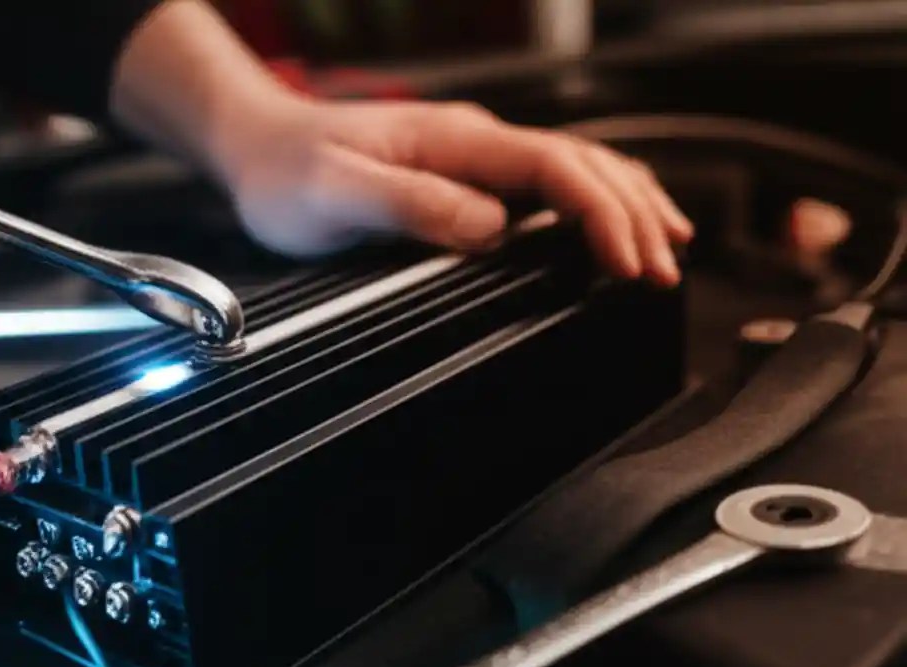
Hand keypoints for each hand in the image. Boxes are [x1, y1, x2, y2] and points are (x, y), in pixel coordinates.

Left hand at [218, 99, 694, 286]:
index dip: (603, 214)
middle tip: (664, 273)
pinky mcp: (461, 173)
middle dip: (633, 216)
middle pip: (581, 164)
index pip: (555, 167)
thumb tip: (492, 228)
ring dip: (625, 204)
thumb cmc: (284, 172)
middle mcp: (471, 140)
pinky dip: (591, 201)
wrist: (254, 147)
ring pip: (574, 166)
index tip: (629, 261)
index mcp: (453, 141)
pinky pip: (546, 180)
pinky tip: (607, 224)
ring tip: (667, 246)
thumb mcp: (335, 192)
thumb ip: (412, 204)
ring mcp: (470, 154)